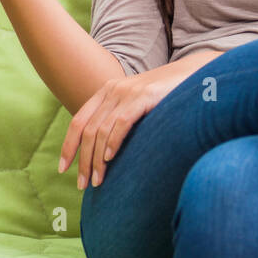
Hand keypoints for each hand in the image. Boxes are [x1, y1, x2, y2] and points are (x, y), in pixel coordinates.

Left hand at [58, 68, 185, 189]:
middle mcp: (113, 90)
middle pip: (87, 130)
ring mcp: (128, 92)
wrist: (194, 73)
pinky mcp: (144, 96)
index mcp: (107, 91)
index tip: (63, 169)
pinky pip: (121, 123)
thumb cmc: (166, 95)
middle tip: (82, 184)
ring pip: (101, 130)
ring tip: (98, 180)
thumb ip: (119, 118)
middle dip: (82, 160)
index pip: (78, 121)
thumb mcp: (137, 104)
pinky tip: (110, 158)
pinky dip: (112, 142)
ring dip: (96, 159)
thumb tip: (104, 151)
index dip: (68, 146)